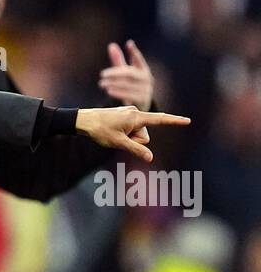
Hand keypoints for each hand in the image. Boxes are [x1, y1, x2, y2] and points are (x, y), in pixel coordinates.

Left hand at [74, 106, 189, 162]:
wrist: (84, 120)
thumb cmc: (100, 131)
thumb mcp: (118, 143)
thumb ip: (136, 150)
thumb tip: (150, 158)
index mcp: (136, 117)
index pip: (160, 119)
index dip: (175, 121)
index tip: (188, 121)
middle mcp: (135, 112)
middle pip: (145, 135)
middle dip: (135, 140)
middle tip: (118, 138)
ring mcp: (130, 113)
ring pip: (137, 133)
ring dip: (128, 138)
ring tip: (114, 134)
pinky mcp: (125, 115)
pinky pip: (131, 129)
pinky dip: (125, 134)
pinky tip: (113, 131)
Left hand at [98, 39, 153, 107]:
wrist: (141, 106)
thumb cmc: (131, 86)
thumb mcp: (125, 74)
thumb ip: (118, 60)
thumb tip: (111, 45)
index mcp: (144, 70)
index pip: (139, 59)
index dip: (134, 52)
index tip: (129, 44)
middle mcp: (146, 78)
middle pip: (129, 73)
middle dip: (115, 73)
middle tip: (102, 74)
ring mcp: (146, 89)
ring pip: (127, 84)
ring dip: (113, 83)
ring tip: (102, 83)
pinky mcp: (143, 99)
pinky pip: (129, 94)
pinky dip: (118, 92)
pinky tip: (109, 91)